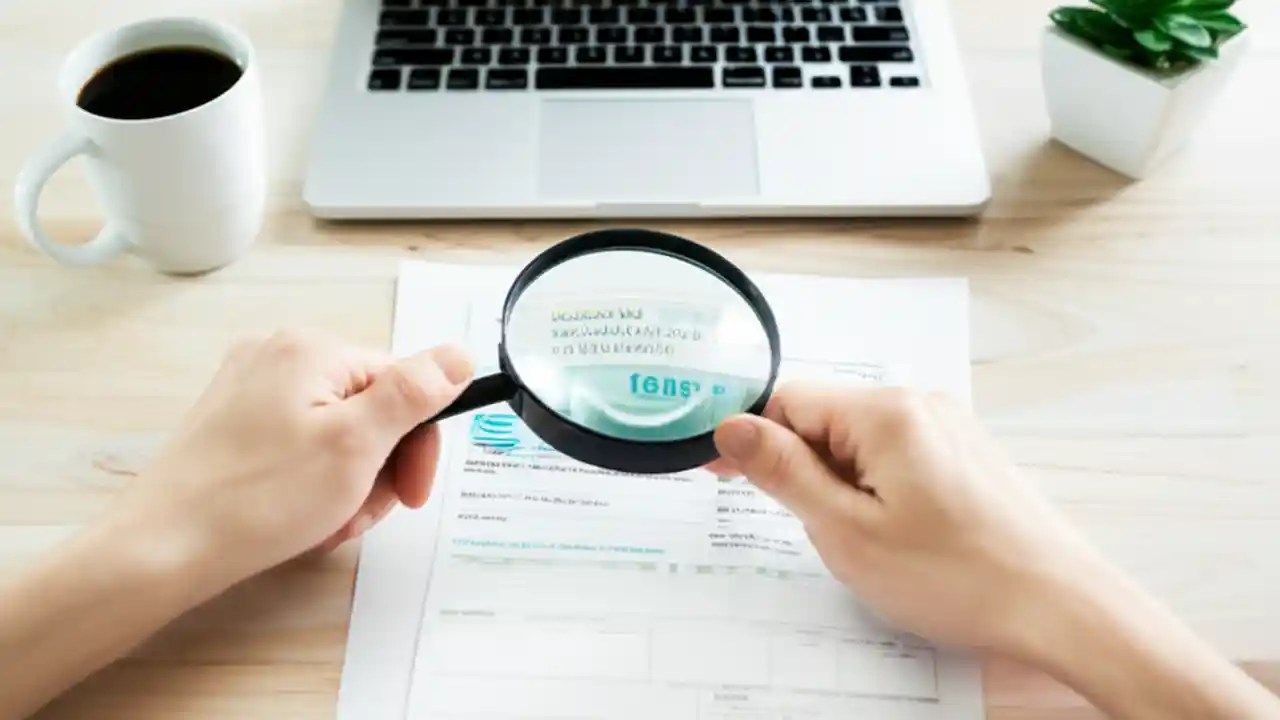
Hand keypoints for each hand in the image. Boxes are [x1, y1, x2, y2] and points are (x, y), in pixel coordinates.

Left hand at [120, 329, 473, 588]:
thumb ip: (413, 393)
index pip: (404, 383)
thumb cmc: (254, 500)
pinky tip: (300, 516)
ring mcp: (251, 389)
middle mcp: (279, 355)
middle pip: (372, 408)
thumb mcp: (356, 445)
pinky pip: (302, 445)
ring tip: (325, 520)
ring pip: (339, 433)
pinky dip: (314, 483)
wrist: (161, 549)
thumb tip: (458, 354)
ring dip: (348, 483)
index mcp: (312, 349)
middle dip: (379, 468)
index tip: (411, 493)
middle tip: (358, 512)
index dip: (417, 444)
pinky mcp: (234, 424)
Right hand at [709, 383, 1088, 651]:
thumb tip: (732, 427)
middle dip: (807, 474)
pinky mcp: (966, 454)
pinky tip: (901, 538)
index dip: (751, 441)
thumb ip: (783, 472)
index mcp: (886, 412)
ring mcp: (949, 427)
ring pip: (860, 445)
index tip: (726, 476)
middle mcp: (920, 404)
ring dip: (844, 488)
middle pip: (825, 421)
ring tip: (873, 544)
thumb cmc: (958, 576)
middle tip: (823, 532)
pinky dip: (879, 492)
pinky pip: (897, 459)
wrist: (1060, 606)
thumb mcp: (846, 531)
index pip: (788, 402)